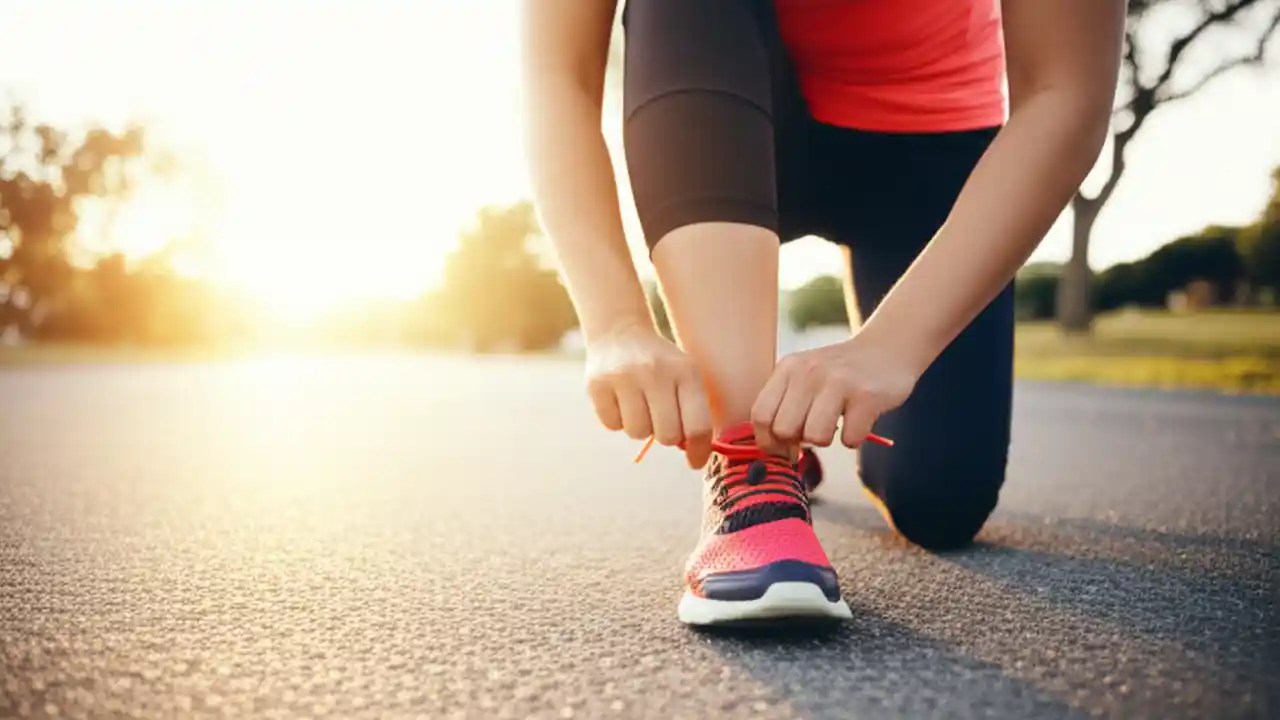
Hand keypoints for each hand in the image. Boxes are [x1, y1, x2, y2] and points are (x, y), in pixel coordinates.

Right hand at [584, 322, 712, 467]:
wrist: (619, 332)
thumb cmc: (661, 364)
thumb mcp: (685, 375)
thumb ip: (693, 412)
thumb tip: (692, 453)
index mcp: (685, 370)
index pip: (697, 425)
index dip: (699, 451)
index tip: (694, 463)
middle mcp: (655, 372)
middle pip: (667, 435)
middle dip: (666, 436)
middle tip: (661, 419)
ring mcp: (624, 377)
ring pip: (637, 433)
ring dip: (640, 426)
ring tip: (639, 404)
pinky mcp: (597, 385)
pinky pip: (612, 425)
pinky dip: (618, 420)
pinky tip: (620, 399)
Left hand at [751, 335, 919, 453]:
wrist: (886, 349)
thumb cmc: (839, 374)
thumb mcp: (804, 376)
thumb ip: (784, 405)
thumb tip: (775, 451)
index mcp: (788, 368)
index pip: (760, 414)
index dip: (768, 440)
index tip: (783, 448)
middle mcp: (809, 372)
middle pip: (784, 430)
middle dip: (797, 442)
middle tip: (813, 433)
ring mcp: (838, 382)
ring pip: (815, 437)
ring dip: (826, 440)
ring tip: (836, 424)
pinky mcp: (867, 396)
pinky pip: (850, 440)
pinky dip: (855, 438)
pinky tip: (859, 420)